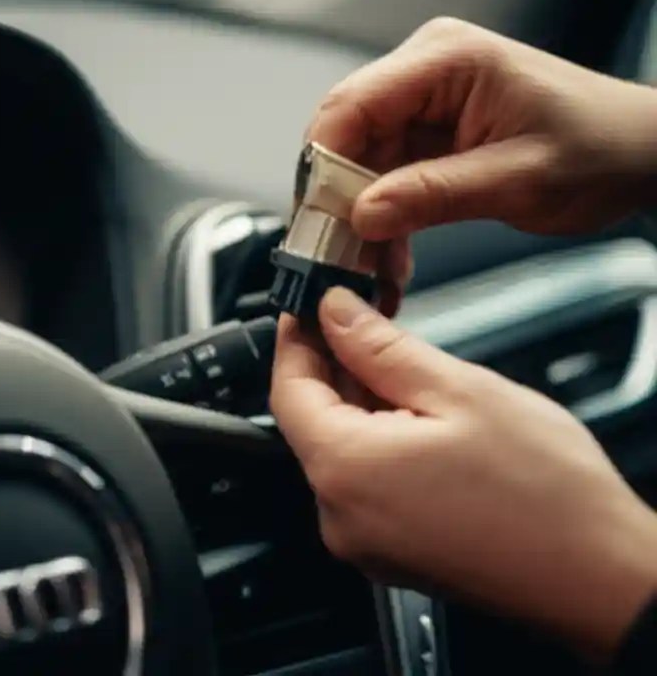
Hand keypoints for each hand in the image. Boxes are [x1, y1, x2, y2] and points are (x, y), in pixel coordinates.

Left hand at [271, 287, 656, 662]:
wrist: (601, 579)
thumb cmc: (547, 496)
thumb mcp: (461, 391)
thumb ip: (381, 348)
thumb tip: (333, 312)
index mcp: (344, 468)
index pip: (285, 389)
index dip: (296, 339)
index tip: (310, 306)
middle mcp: (339, 514)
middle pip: (311, 422)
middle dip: (334, 369)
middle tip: (367, 323)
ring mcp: (363, 541)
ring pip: (340, 452)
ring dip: (361, 406)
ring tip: (411, 374)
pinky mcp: (390, 554)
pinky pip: (365, 486)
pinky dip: (381, 446)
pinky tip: (421, 422)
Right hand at [310, 17, 656, 289]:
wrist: (640, 155)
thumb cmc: (602, 148)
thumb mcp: (519, 179)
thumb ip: (434, 195)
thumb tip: (363, 214)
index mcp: (446, 60)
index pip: (350, 106)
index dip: (323, 166)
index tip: (318, 222)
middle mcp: (425, 72)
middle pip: (345, 137)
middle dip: (337, 203)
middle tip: (335, 260)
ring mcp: (423, 103)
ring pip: (357, 166)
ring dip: (359, 223)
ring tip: (367, 274)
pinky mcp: (426, 135)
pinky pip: (382, 179)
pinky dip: (383, 222)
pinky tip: (388, 261)